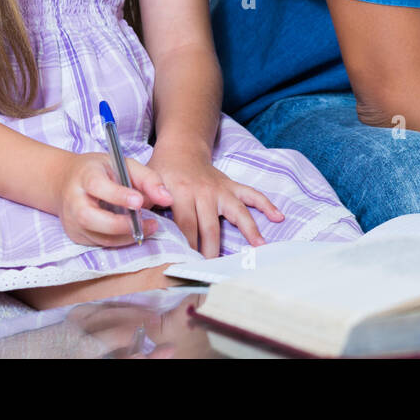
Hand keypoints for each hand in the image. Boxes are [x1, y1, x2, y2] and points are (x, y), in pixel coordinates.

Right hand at [56, 152, 168, 246]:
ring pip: (97, 236)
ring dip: (126, 236)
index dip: (118, 195)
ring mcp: (72, 221)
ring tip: (149, 226)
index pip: (97, 186)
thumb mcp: (125, 165)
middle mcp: (74, 200)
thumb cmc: (100, 171)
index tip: (139, 201)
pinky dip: (120, 240)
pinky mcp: (76, 236)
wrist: (66, 182)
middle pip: (90, 217)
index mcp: (85, 175)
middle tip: (149, 222)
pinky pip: (100, 242)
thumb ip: (148, 179)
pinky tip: (135, 231)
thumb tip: (167, 199)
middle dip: (121, 224)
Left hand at [147, 148, 283, 257]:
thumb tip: (141, 225)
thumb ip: (146, 202)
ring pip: (237, 211)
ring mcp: (221, 189)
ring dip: (248, 230)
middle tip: (213, 270)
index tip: (189, 265)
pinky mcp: (231, 186)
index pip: (186, 224)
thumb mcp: (147, 182)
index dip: (188, 246)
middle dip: (212, 250)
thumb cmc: (162, 170)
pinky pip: (251, 194)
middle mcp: (204, 190)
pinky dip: (266, 204)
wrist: (181, 149)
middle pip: (210, 226)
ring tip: (259, 247)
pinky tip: (279, 216)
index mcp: (181, 191)